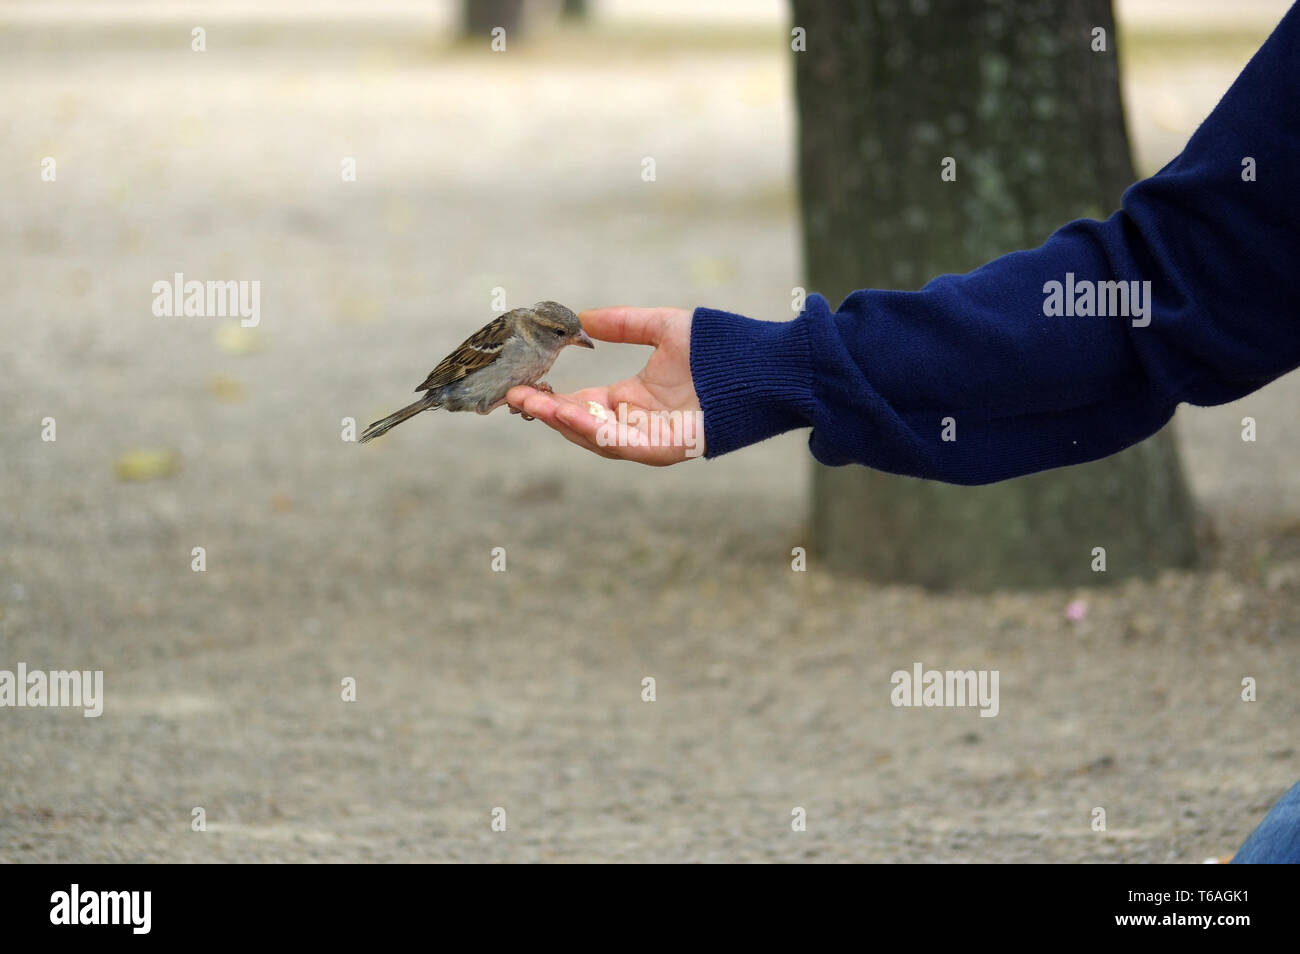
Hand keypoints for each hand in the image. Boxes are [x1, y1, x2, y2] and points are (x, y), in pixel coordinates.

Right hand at [507, 306, 703, 464]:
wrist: (762, 366)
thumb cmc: (720, 349)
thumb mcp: (662, 327)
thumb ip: (624, 323)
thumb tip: (583, 318)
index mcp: (634, 400)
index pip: (584, 405)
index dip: (553, 398)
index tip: (524, 385)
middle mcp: (638, 423)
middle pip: (583, 426)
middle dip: (548, 413)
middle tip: (514, 395)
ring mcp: (652, 439)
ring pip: (597, 438)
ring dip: (563, 423)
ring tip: (534, 404)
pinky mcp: (668, 450)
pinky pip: (624, 444)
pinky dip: (595, 432)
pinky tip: (571, 415)